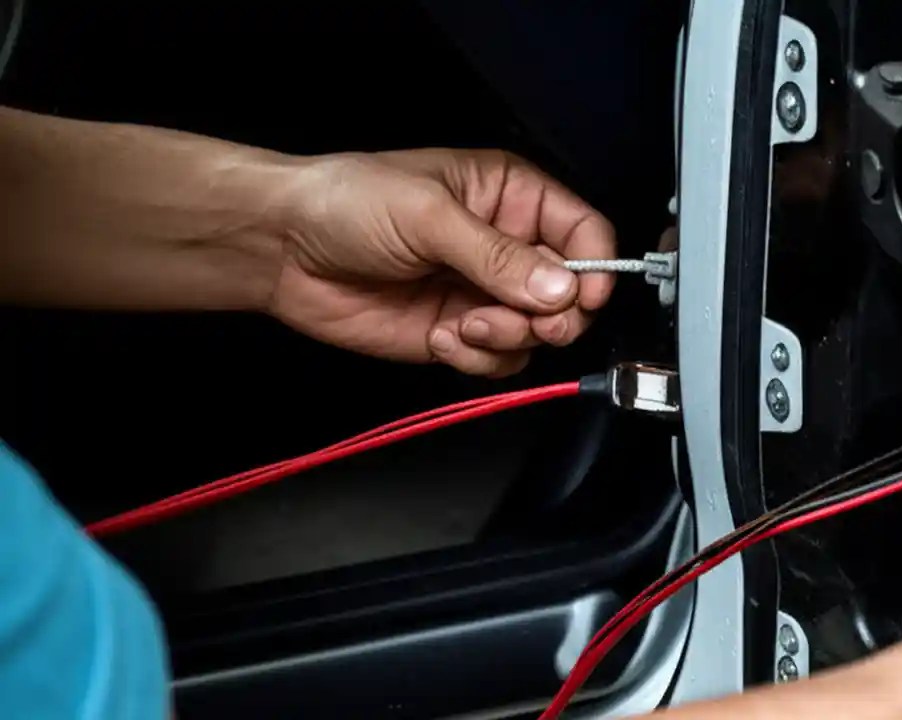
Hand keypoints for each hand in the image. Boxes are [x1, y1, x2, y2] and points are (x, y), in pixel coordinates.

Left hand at [270, 149, 614, 375]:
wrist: (283, 250)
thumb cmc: (347, 202)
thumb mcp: (429, 216)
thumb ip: (497, 256)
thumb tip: (558, 287)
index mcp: (511, 197)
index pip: (584, 232)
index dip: (593, 268)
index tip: (581, 296)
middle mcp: (506, 246)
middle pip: (571, 293)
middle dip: (550, 314)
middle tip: (522, 318)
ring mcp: (484, 292)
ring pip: (538, 334)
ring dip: (507, 338)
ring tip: (462, 322)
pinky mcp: (460, 332)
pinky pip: (499, 360)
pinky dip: (477, 358)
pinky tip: (440, 336)